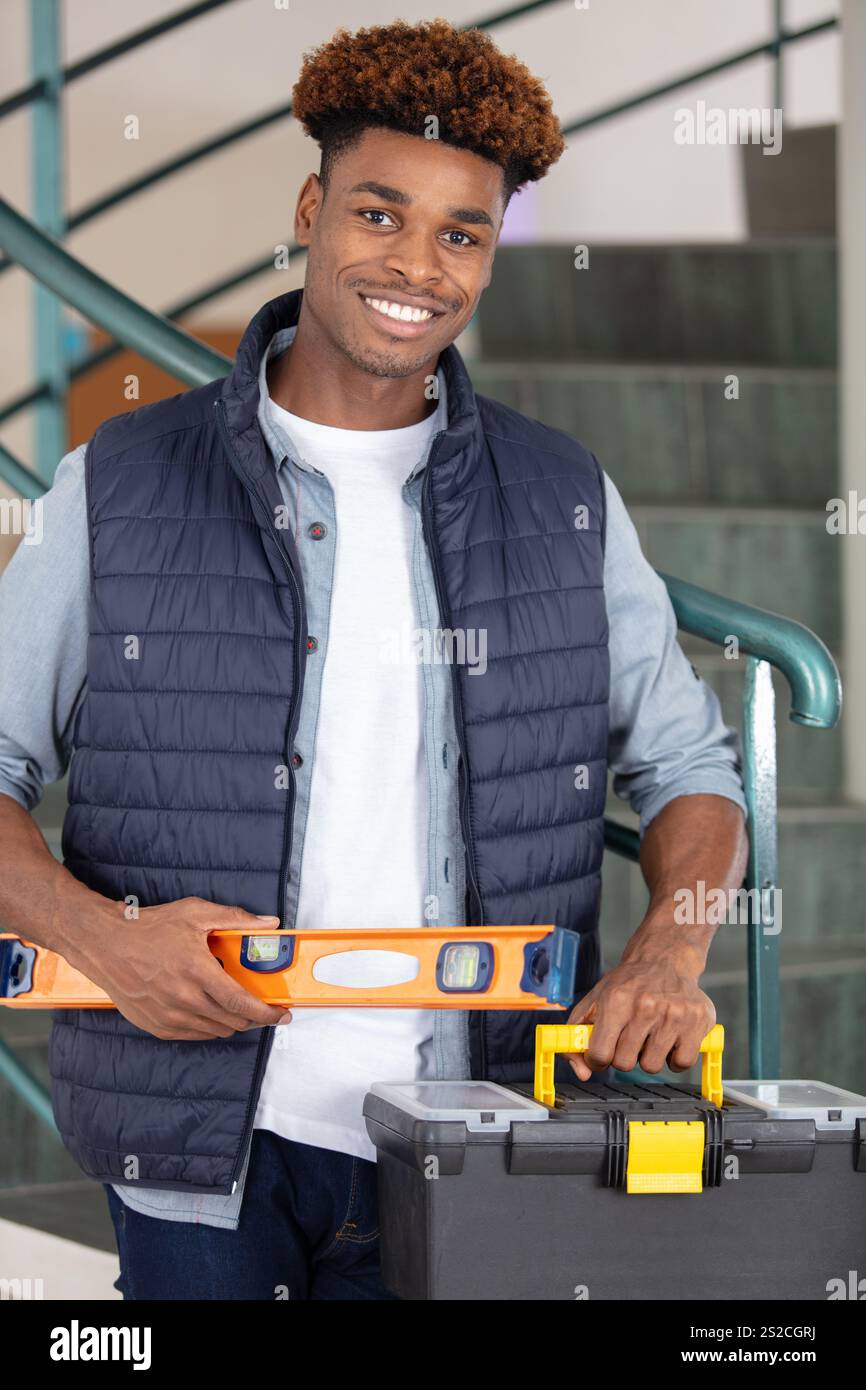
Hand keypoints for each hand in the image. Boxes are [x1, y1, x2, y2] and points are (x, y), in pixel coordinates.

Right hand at [69, 896, 292, 1040]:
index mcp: (197, 972)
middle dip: (254, 1018)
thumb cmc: (148, 927)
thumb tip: (269, 922)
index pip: (242, 1003)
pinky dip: (209, 1028)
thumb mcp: (195, 913)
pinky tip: (211, 1012)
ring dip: (232, 1023)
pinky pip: (193, 1035)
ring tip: (237, 1008)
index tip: (282, 1013)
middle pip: (232, 1021)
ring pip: (215, 1031)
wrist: (105, 944)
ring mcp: (168, 1016)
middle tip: (263, 1008)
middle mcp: (184, 1000)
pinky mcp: (156, 1026)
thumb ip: (235, 918)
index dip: (266, 1013)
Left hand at [565, 953, 714, 1080]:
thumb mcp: (594, 1002)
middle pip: (625, 1063)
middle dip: (623, 1056)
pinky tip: (670, 1040)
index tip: (602, 1053)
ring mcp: (674, 1014)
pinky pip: (682, 1063)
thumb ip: (577, 1038)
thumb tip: (584, 1072)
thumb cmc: (627, 985)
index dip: (597, 1060)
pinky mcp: (697, 1020)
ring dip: (648, 1057)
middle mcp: (645, 1006)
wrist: (664, 959)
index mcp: (616, 1000)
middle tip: (628, 1038)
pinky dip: (674, 1058)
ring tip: (650, 1036)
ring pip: (652, 1066)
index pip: (600, 1053)